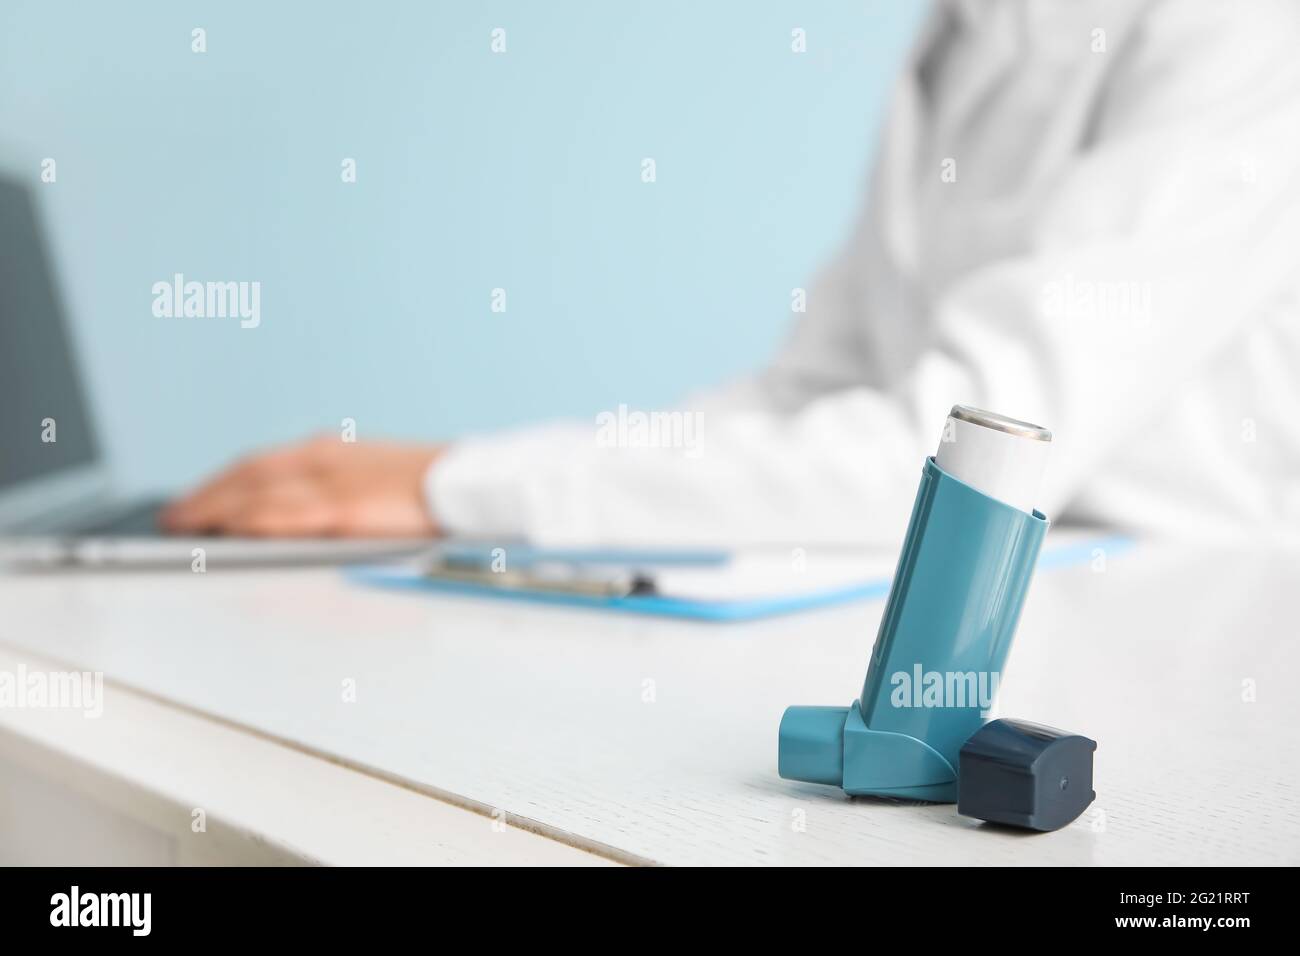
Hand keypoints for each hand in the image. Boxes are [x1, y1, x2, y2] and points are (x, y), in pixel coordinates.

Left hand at [160, 436, 443, 537]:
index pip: (261, 465)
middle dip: (206, 495)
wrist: (469, 483)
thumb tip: (310, 519)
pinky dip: (245, 522)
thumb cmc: (435, 489)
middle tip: (174, 517)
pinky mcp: (339, 508)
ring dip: (211, 509)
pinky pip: (279, 515)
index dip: (224, 482)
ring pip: (252, 493)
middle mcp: (321, 460)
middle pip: (246, 475)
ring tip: (183, 528)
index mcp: (331, 452)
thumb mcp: (379, 482)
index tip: (201, 497)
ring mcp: (328, 482)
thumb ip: (340, 495)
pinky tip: (225, 533)